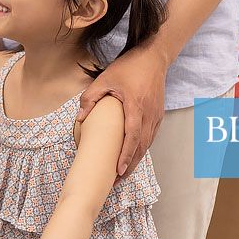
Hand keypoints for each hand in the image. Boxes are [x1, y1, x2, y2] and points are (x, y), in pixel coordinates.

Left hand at [77, 47, 167, 176]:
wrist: (153, 57)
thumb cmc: (129, 66)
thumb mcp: (105, 78)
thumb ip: (90, 98)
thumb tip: (79, 118)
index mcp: (136, 106)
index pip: (132, 137)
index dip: (125, 155)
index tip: (118, 170)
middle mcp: (149, 114)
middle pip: (141, 147)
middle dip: (130, 166)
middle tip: (117, 181)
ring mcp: (156, 115)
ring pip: (147, 144)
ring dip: (136, 160)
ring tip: (123, 174)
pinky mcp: (158, 115)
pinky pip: (151, 137)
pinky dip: (142, 149)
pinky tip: (133, 156)